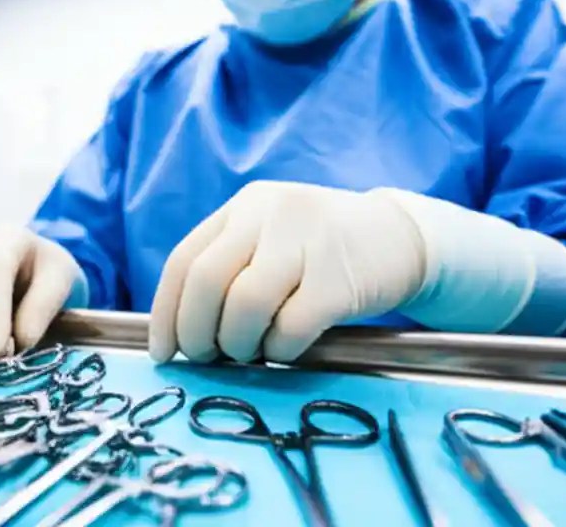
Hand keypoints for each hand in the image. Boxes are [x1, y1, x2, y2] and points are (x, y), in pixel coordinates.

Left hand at [148, 181, 425, 363]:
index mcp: (243, 206)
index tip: (164, 352)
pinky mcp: (340, 278)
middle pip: (206, 281)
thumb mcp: (270, 240)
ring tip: (250, 352)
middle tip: (205, 358)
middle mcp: (270, 214)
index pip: (184, 260)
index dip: (165, 313)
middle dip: (196, 333)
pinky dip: (279, 349)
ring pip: (244, 304)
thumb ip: (229, 269)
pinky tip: (286, 348)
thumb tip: (179, 335)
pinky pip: (290, 327)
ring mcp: (307, 241)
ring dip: (238, 344)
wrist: (401, 239)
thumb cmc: (322, 253)